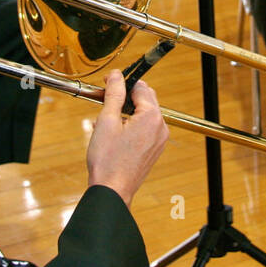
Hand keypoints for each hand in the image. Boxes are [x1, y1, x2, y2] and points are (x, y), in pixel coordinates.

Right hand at [86, 71, 167, 206]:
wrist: (112, 190)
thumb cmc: (108, 160)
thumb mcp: (107, 121)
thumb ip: (114, 94)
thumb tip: (117, 75)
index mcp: (151, 117)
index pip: (139, 86)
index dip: (121, 82)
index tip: (106, 82)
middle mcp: (160, 127)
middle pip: (145, 98)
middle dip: (125, 96)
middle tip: (105, 98)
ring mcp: (160, 139)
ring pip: (144, 113)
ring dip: (126, 110)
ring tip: (105, 120)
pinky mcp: (154, 149)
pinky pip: (145, 128)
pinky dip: (131, 124)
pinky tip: (113, 132)